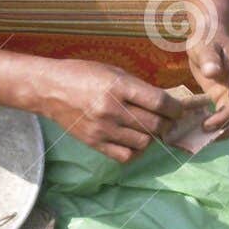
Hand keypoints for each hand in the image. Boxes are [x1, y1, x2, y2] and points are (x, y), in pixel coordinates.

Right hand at [38, 59, 183, 162]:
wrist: (50, 89)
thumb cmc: (83, 74)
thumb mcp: (113, 72)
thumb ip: (138, 88)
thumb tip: (166, 103)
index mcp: (117, 86)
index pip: (159, 102)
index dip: (175, 108)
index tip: (178, 110)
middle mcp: (111, 109)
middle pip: (154, 125)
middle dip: (167, 124)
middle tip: (167, 120)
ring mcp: (102, 129)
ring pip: (143, 142)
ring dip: (151, 137)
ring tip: (147, 128)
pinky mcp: (94, 143)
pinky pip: (126, 156)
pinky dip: (136, 151)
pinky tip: (133, 141)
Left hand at [188, 28, 228, 137]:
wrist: (210, 35)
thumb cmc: (206, 39)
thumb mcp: (204, 46)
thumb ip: (208, 58)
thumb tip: (212, 71)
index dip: (226, 117)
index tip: (207, 126)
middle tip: (208, 139)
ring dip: (227, 131)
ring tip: (205, 138)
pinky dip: (221, 127)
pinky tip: (204, 130)